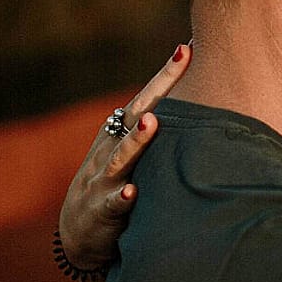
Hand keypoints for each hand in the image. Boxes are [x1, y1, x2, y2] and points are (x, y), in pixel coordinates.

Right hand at [57, 44, 191, 269]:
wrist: (79, 233)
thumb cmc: (116, 187)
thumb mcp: (132, 158)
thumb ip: (156, 135)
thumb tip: (203, 111)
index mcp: (120, 133)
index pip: (146, 98)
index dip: (166, 74)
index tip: (187, 48)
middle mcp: (111, 148)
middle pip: (134, 114)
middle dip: (157, 89)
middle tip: (179, 63)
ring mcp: (105, 178)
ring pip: (122, 156)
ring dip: (137, 139)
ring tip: (152, 122)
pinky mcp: (102, 209)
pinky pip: (113, 203)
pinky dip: (122, 196)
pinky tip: (132, 192)